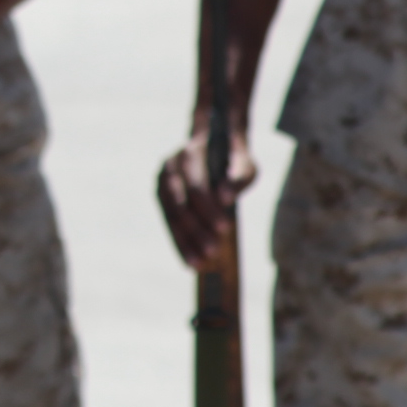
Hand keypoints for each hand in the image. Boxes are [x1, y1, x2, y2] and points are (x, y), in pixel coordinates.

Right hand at [156, 119, 254, 270]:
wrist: (211, 143)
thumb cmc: (232, 158)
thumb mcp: (244, 163)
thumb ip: (238, 177)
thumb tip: (225, 199)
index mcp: (191, 153)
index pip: (197, 186)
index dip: (209, 209)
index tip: (225, 228)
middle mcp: (171, 165)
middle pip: (181, 204)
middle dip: (197, 231)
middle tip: (213, 252)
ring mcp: (162, 179)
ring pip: (171, 216)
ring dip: (184, 241)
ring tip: (199, 263)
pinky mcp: (161, 193)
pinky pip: (168, 221)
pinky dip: (178, 241)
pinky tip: (188, 259)